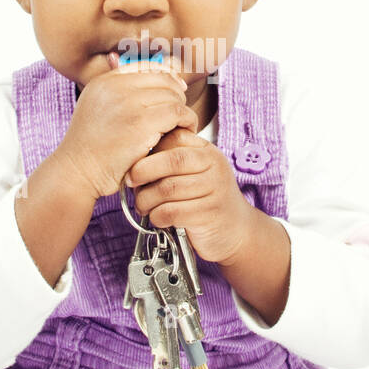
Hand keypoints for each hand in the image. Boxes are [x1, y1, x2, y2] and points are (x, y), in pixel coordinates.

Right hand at [56, 53, 196, 200]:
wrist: (77, 172)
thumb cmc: (92, 147)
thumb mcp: (97, 108)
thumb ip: (119, 93)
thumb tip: (156, 78)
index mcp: (104, 81)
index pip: (146, 66)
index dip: (167, 75)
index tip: (177, 90)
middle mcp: (115, 87)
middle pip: (163, 79)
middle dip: (177, 95)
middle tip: (179, 114)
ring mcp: (127, 104)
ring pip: (173, 95)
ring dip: (182, 111)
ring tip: (182, 124)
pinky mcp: (141, 124)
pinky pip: (177, 113)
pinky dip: (187, 121)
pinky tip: (185, 131)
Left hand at [126, 127, 256, 264]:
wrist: (237, 230)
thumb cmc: (208, 200)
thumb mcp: (197, 172)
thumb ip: (174, 160)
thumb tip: (137, 156)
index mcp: (208, 152)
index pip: (175, 138)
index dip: (150, 150)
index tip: (136, 162)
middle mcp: (214, 167)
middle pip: (171, 161)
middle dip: (143, 172)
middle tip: (131, 182)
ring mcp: (214, 190)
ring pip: (168, 188)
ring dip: (146, 199)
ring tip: (143, 205)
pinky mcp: (209, 214)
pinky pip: (172, 212)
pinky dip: (157, 216)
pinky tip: (157, 217)